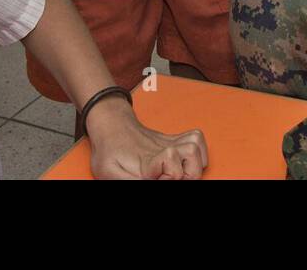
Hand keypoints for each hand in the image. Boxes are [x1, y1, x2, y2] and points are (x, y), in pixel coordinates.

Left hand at [86, 100, 207, 179]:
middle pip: (191, 154)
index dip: (168, 176)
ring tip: (179, 174)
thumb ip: (128, 181)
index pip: (171, 162)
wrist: (110, 125)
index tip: (154, 177)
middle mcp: (163, 148)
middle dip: (186, 174)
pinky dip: (198, 152)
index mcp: (148, 159)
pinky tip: (185, 163)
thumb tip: (148, 181)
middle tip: (168, 178)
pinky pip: (196, 138)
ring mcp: (170, 142)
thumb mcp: (108, 171)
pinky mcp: (173, 139)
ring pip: (196, 146)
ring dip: (193, 164)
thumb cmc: (108, 150)